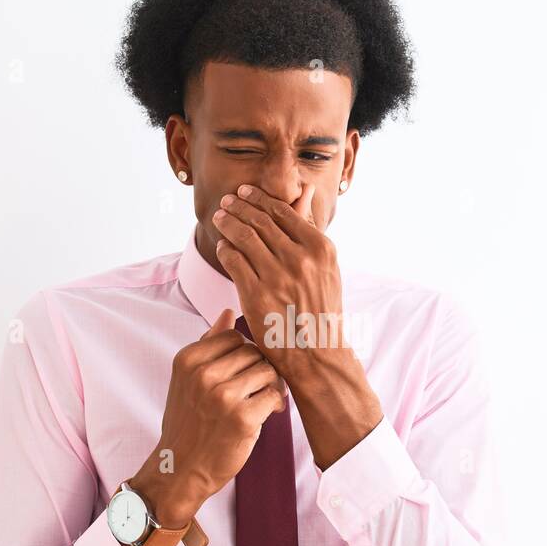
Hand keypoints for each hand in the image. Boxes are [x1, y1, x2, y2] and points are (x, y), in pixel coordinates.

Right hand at [130, 307, 285, 526]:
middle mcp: (203, 374)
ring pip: (267, 371)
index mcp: (188, 360)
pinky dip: (275, 405)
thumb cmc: (188, 424)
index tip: (243, 373)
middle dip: (260, 369)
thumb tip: (229, 312)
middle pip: (254, 352)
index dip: (245, 354)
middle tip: (256, 390)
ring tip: (261, 401)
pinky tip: (265, 414)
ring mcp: (222, 396)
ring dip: (271, 386)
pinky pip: (274, 396)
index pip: (234, 337)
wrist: (181, 468)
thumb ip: (208, 345)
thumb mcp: (187, 380)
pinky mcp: (242, 418)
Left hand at [211, 182, 382, 469]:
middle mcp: (301, 259)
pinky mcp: (257, 294)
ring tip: (219, 217)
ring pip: (244, 236)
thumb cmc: (321, 310)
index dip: (260, 199)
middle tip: (228, 201)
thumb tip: (304, 192)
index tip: (246, 193)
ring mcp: (278, 276)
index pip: (283, 212)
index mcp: (320, 248)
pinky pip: (234, 260)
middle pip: (260, 221)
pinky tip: (222, 246)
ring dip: (228, 222)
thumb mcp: (327, 267)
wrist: (317, 353)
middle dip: (239, 206)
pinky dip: (225, 249)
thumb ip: (310, 229)